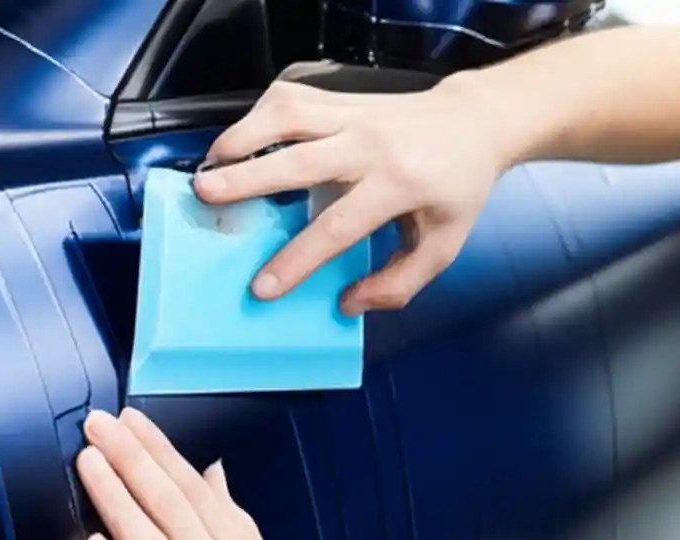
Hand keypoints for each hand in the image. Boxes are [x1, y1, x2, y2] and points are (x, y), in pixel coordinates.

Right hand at [193, 76, 511, 313]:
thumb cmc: (455, 189)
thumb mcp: (444, 244)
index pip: (338, 227)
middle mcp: (372, 144)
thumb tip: (348, 303)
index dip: (297, 260)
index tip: (262, 287)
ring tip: (210, 164)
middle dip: (249, 178)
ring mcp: (354, 113)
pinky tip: (239, 141)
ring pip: (288, 115)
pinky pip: (290, 97)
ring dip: (243, 136)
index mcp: (401, 184)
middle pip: (300, 161)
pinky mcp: (340, 95)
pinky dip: (256, 116)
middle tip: (205, 194)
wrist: (474, 122)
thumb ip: (400, 282)